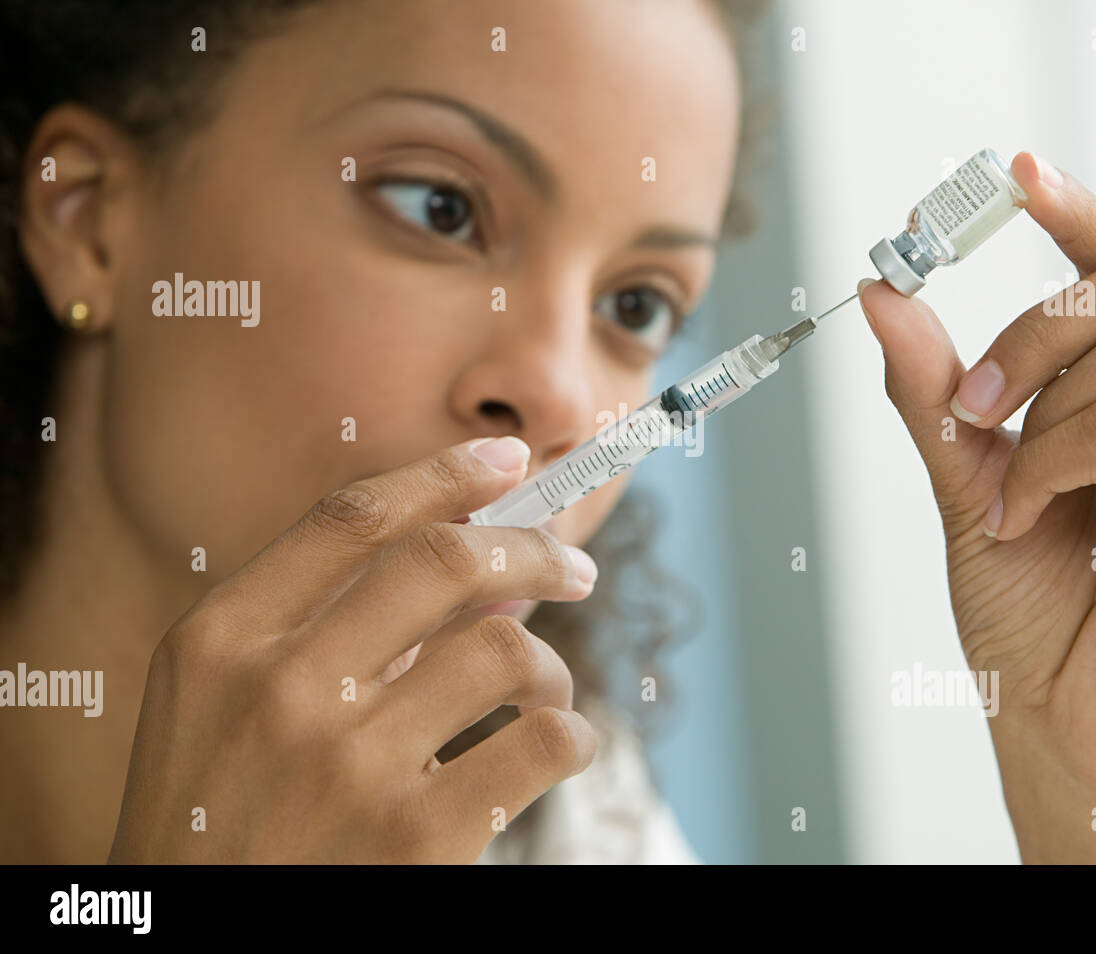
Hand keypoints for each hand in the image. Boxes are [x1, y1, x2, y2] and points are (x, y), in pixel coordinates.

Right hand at [108, 437, 599, 862]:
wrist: (200, 946)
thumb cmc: (217, 824)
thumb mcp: (216, 711)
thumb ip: (312, 628)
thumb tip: (467, 572)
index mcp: (223, 640)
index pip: (351, 518)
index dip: (443, 474)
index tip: (505, 461)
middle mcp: (282, 688)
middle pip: (444, 561)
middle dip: (532, 549)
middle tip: (573, 569)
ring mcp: (351, 764)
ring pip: (506, 649)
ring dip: (548, 664)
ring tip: (543, 692)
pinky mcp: (417, 836)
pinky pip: (543, 742)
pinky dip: (571, 735)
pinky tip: (556, 747)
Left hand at [857, 152, 1095, 861]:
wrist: (1059, 726)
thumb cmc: (1031, 608)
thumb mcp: (965, 480)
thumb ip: (934, 391)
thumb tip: (883, 294)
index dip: (1079, 208)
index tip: (1013, 171)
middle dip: (1038, 324)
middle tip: (974, 402)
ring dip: (1046, 399)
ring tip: (1001, 476)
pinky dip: (1055, 464)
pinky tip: (1022, 519)